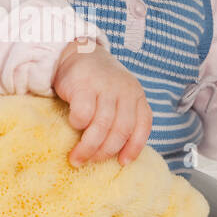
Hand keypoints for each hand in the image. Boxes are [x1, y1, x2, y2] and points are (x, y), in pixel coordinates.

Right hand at [52, 38, 152, 166]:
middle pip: (121, 130)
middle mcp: (125, 91)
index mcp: (137, 95)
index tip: (123, 163)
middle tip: (91, 162)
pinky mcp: (84, 85)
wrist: (78, 52)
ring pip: (102, 126)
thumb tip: (119, 154)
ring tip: (77, 158)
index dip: (134, 147)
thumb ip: (123, 116)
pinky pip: (83, 114)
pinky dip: (78, 125)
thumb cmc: (99, 83)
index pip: (143, 126)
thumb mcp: (119, 96)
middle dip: (106, 152)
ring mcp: (105, 87)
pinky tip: (73, 126)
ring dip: (89, 147)